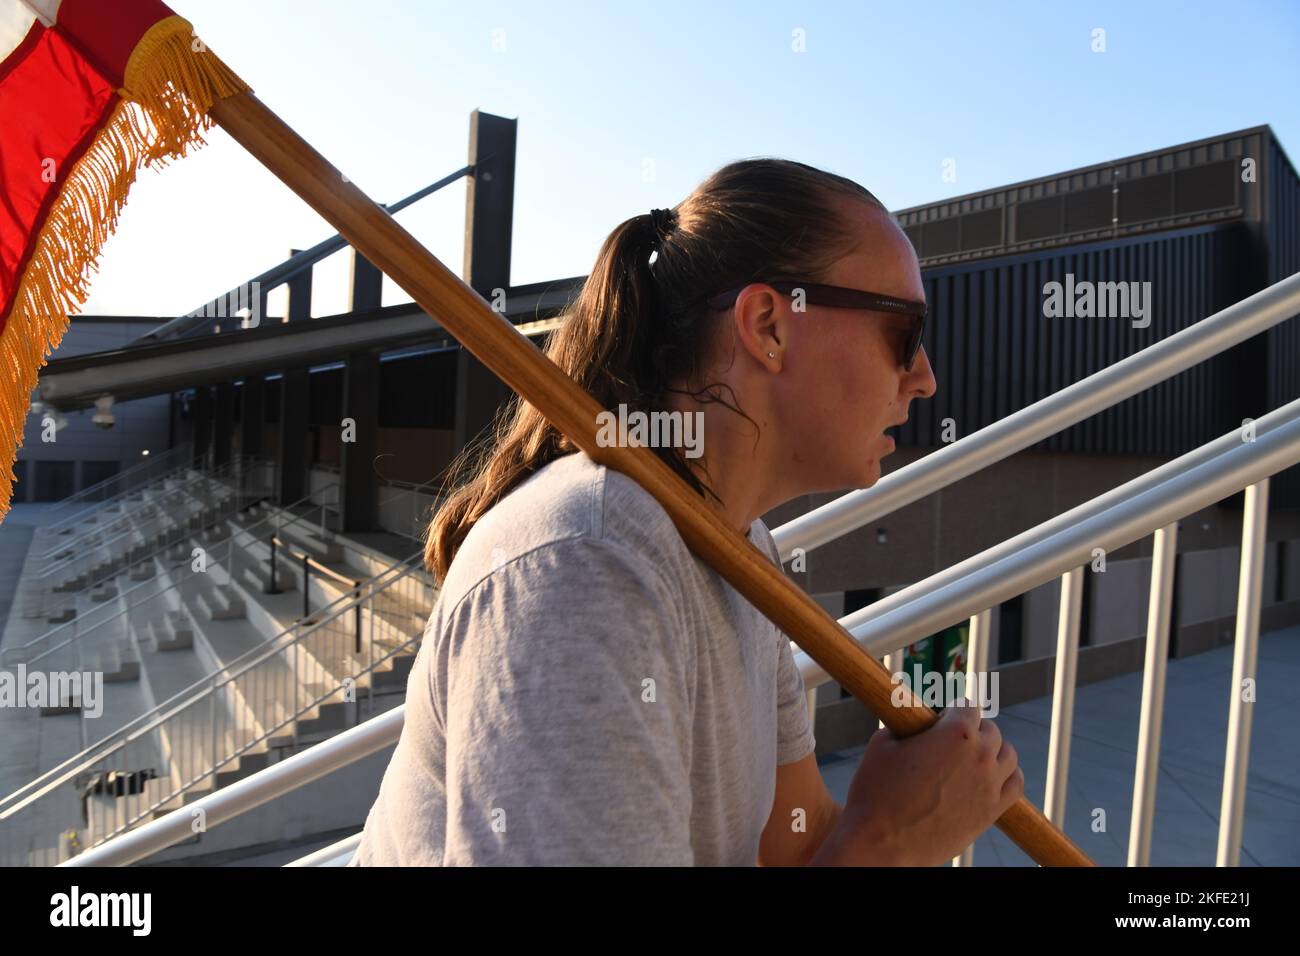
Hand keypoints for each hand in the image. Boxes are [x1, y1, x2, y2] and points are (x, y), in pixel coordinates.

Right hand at [809, 699, 1022, 865]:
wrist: (883, 843)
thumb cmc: (876, 792)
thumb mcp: (882, 742)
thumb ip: (907, 724)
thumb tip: (916, 720)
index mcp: (956, 732)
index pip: (967, 706)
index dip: (951, 711)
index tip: (940, 720)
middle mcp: (981, 755)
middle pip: (990, 730)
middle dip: (971, 730)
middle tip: (949, 742)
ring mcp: (991, 785)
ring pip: (1008, 755)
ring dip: (991, 751)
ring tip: (969, 759)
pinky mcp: (993, 812)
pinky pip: (1016, 784)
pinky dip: (1007, 775)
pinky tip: (990, 776)